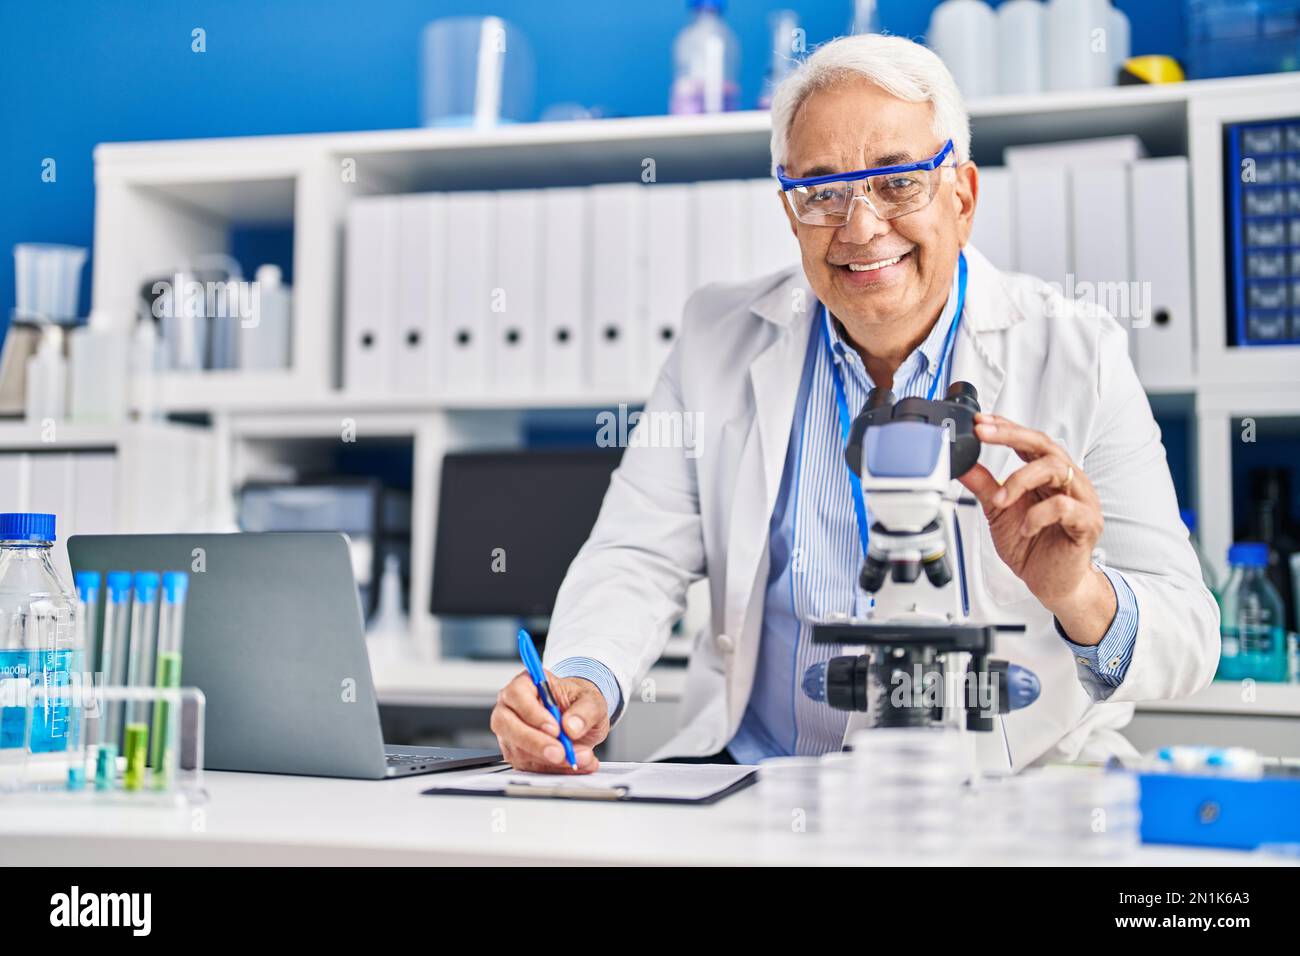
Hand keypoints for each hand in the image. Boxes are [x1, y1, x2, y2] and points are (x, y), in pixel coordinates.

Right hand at [490, 671, 609, 773]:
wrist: (581, 721)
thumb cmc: (578, 703)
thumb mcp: (592, 700)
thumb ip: (585, 710)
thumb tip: (571, 726)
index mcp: (526, 684)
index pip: (517, 694)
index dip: (533, 713)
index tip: (555, 728)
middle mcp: (512, 708)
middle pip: (507, 725)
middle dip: (535, 743)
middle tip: (560, 752)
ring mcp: (511, 733)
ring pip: (518, 750)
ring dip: (549, 760)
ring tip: (577, 758)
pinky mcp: (518, 755)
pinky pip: (530, 767)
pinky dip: (554, 769)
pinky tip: (574, 765)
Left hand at [959, 413, 1115, 643]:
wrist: (1053, 583)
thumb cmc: (1033, 546)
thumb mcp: (999, 512)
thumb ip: (984, 486)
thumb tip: (962, 463)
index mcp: (1047, 475)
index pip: (1029, 440)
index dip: (1006, 427)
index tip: (979, 421)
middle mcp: (1068, 481)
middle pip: (1044, 444)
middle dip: (1011, 435)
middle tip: (983, 434)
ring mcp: (1081, 499)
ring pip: (1056, 468)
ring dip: (1020, 479)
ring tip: (1000, 499)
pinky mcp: (1087, 523)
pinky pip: (1064, 507)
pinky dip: (1038, 515)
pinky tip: (1026, 528)